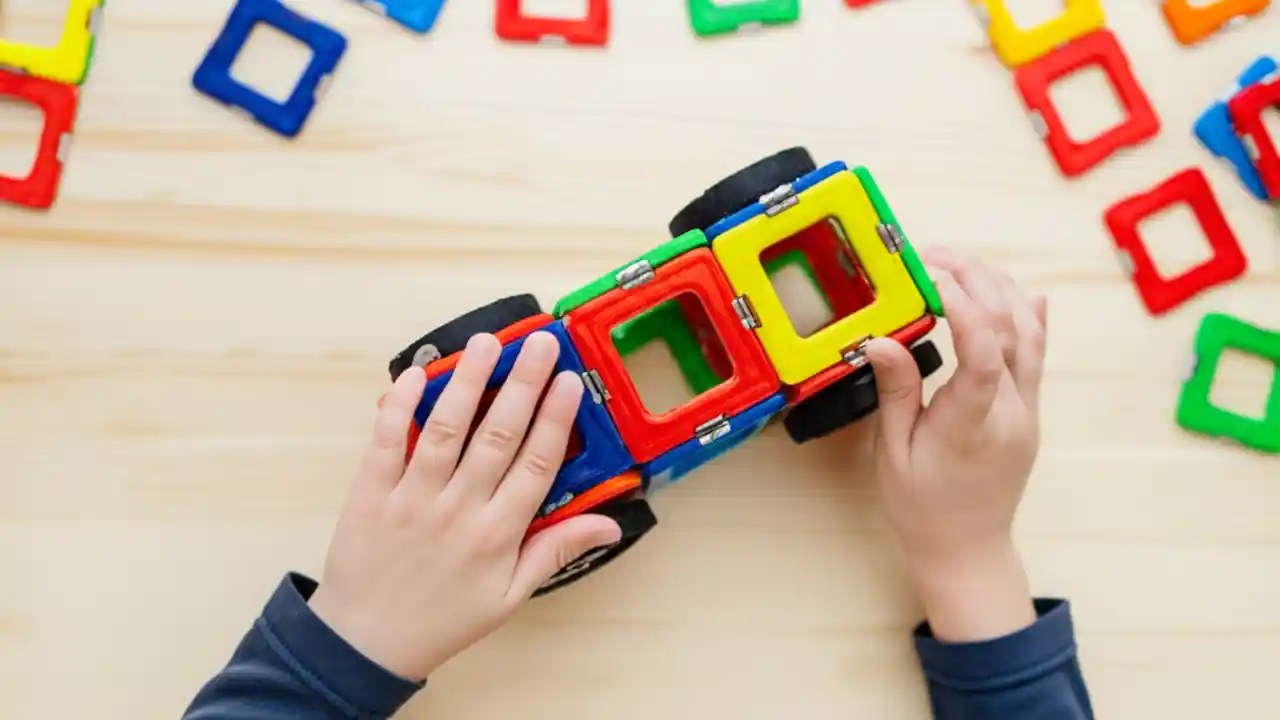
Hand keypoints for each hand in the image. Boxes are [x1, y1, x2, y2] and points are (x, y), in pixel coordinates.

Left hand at [308, 333, 622, 679]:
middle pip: (498, 436)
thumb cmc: (443, 620)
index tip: (571, 381)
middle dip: (523, 384)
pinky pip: (386, 442)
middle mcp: (459, 510)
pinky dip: (400, 406)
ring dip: (468, 382)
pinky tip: (418, 373)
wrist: (365, 645)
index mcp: (497, 535)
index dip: (556, 419)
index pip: (536, 465)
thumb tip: (609, 524)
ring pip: (445, 429)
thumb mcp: (509, 597)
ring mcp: (412, 499)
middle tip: (541, 342)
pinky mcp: (371, 494)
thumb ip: (555, 551)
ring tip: (487, 342)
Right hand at [864, 250, 1046, 642]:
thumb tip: (881, 339)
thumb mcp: (893, 453)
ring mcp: (1027, 412)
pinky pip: (1037, 356)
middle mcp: (1010, 414)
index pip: (981, 353)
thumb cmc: (922, 507)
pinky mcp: (1031, 412)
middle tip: (933, 255)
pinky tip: (1024, 293)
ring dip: (1000, 289)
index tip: (929, 276)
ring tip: (963, 264)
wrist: (967, 549)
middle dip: (975, 279)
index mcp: (970, 427)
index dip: (963, 306)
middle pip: (1009, 329)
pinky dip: (1030, 319)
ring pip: (1029, 335)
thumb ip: (896, 392)